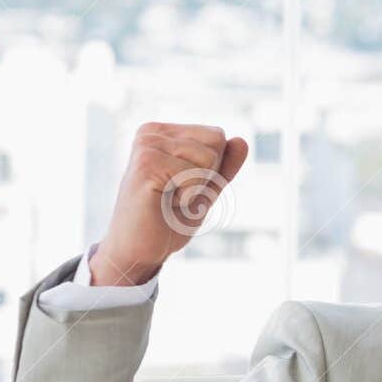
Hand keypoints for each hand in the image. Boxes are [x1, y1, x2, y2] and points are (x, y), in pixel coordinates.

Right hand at [91, 122, 248, 285]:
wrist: (139, 250)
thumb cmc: (169, 219)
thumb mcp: (206, 188)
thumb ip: (224, 165)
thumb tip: (242, 141)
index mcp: (162, 132)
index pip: (217, 135)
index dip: (213, 169)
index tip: (183, 186)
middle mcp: (151, 132)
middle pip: (216, 142)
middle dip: (207, 177)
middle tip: (176, 194)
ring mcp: (146, 146)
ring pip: (208, 158)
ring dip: (196, 188)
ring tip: (168, 199)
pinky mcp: (146, 165)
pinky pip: (195, 176)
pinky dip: (188, 197)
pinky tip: (163, 203)